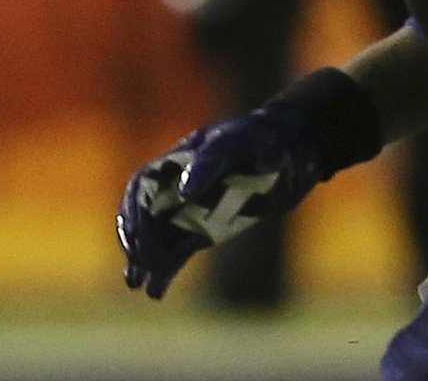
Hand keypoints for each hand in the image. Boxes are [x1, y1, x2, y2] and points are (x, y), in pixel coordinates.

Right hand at [114, 104, 333, 300]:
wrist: (292, 150)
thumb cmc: (262, 137)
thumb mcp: (238, 142)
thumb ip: (209, 161)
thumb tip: (184, 191)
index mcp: (178, 161)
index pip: (143, 186)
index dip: (134, 211)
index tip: (137, 238)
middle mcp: (178, 186)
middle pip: (145, 214)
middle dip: (136, 241)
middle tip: (136, 267)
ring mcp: (193, 209)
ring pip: (159, 237)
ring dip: (144, 260)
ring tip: (136, 285)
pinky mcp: (208, 229)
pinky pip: (179, 250)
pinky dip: (166, 270)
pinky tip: (156, 291)